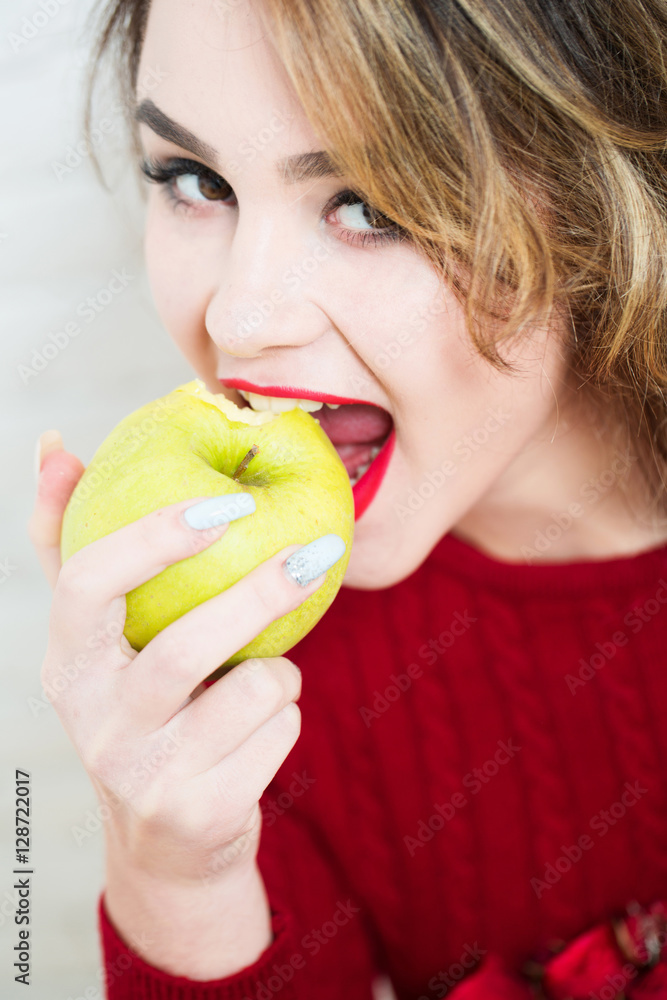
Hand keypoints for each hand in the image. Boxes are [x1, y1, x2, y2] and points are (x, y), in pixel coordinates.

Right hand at [27, 428, 329, 886]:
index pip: (87, 584)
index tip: (227, 504)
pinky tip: (258, 731)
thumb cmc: (140, 710)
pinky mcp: (201, 813)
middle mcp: (94, 722)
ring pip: (251, 689)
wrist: (165, 845)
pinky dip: (286, 717)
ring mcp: (145, 775)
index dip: (154, 536)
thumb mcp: (100, 640)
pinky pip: (278, 733)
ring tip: (262, 678)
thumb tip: (54, 447)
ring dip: (278, 672)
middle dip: (261, 593)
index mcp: (66, 664)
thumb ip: (74, 545)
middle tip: (316, 551)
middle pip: (185, 645)